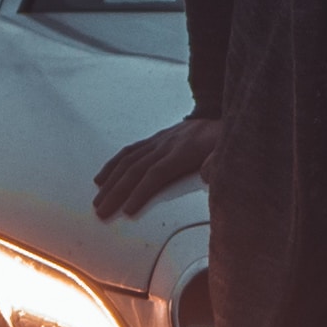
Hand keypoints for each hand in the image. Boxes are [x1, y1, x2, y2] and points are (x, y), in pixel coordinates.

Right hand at [92, 115, 220, 222]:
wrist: (220, 114)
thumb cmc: (225, 139)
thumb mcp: (229, 150)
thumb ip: (220, 162)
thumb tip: (208, 176)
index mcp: (184, 151)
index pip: (157, 173)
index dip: (141, 192)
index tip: (127, 210)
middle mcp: (166, 145)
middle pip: (136, 169)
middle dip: (116, 192)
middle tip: (102, 212)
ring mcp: (158, 141)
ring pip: (128, 161)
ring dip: (110, 182)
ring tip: (98, 201)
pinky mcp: (154, 139)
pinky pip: (129, 152)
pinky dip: (113, 165)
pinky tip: (101, 178)